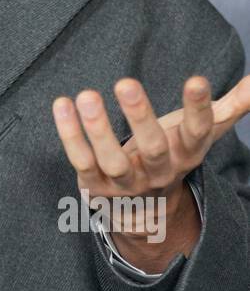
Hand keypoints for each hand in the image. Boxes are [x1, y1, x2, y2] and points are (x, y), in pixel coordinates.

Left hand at [51, 71, 249, 268]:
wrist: (142, 210)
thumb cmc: (171, 154)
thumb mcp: (200, 134)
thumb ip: (229, 106)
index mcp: (187, 154)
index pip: (198, 133)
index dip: (198, 109)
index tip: (197, 80)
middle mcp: (158, 172)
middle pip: (153, 149)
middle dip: (140, 117)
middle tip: (126, 82)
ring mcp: (125, 183)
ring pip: (112, 160)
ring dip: (98, 129)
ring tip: (86, 94)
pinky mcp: (95, 186)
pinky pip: (81, 161)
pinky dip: (69, 135)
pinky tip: (62, 104)